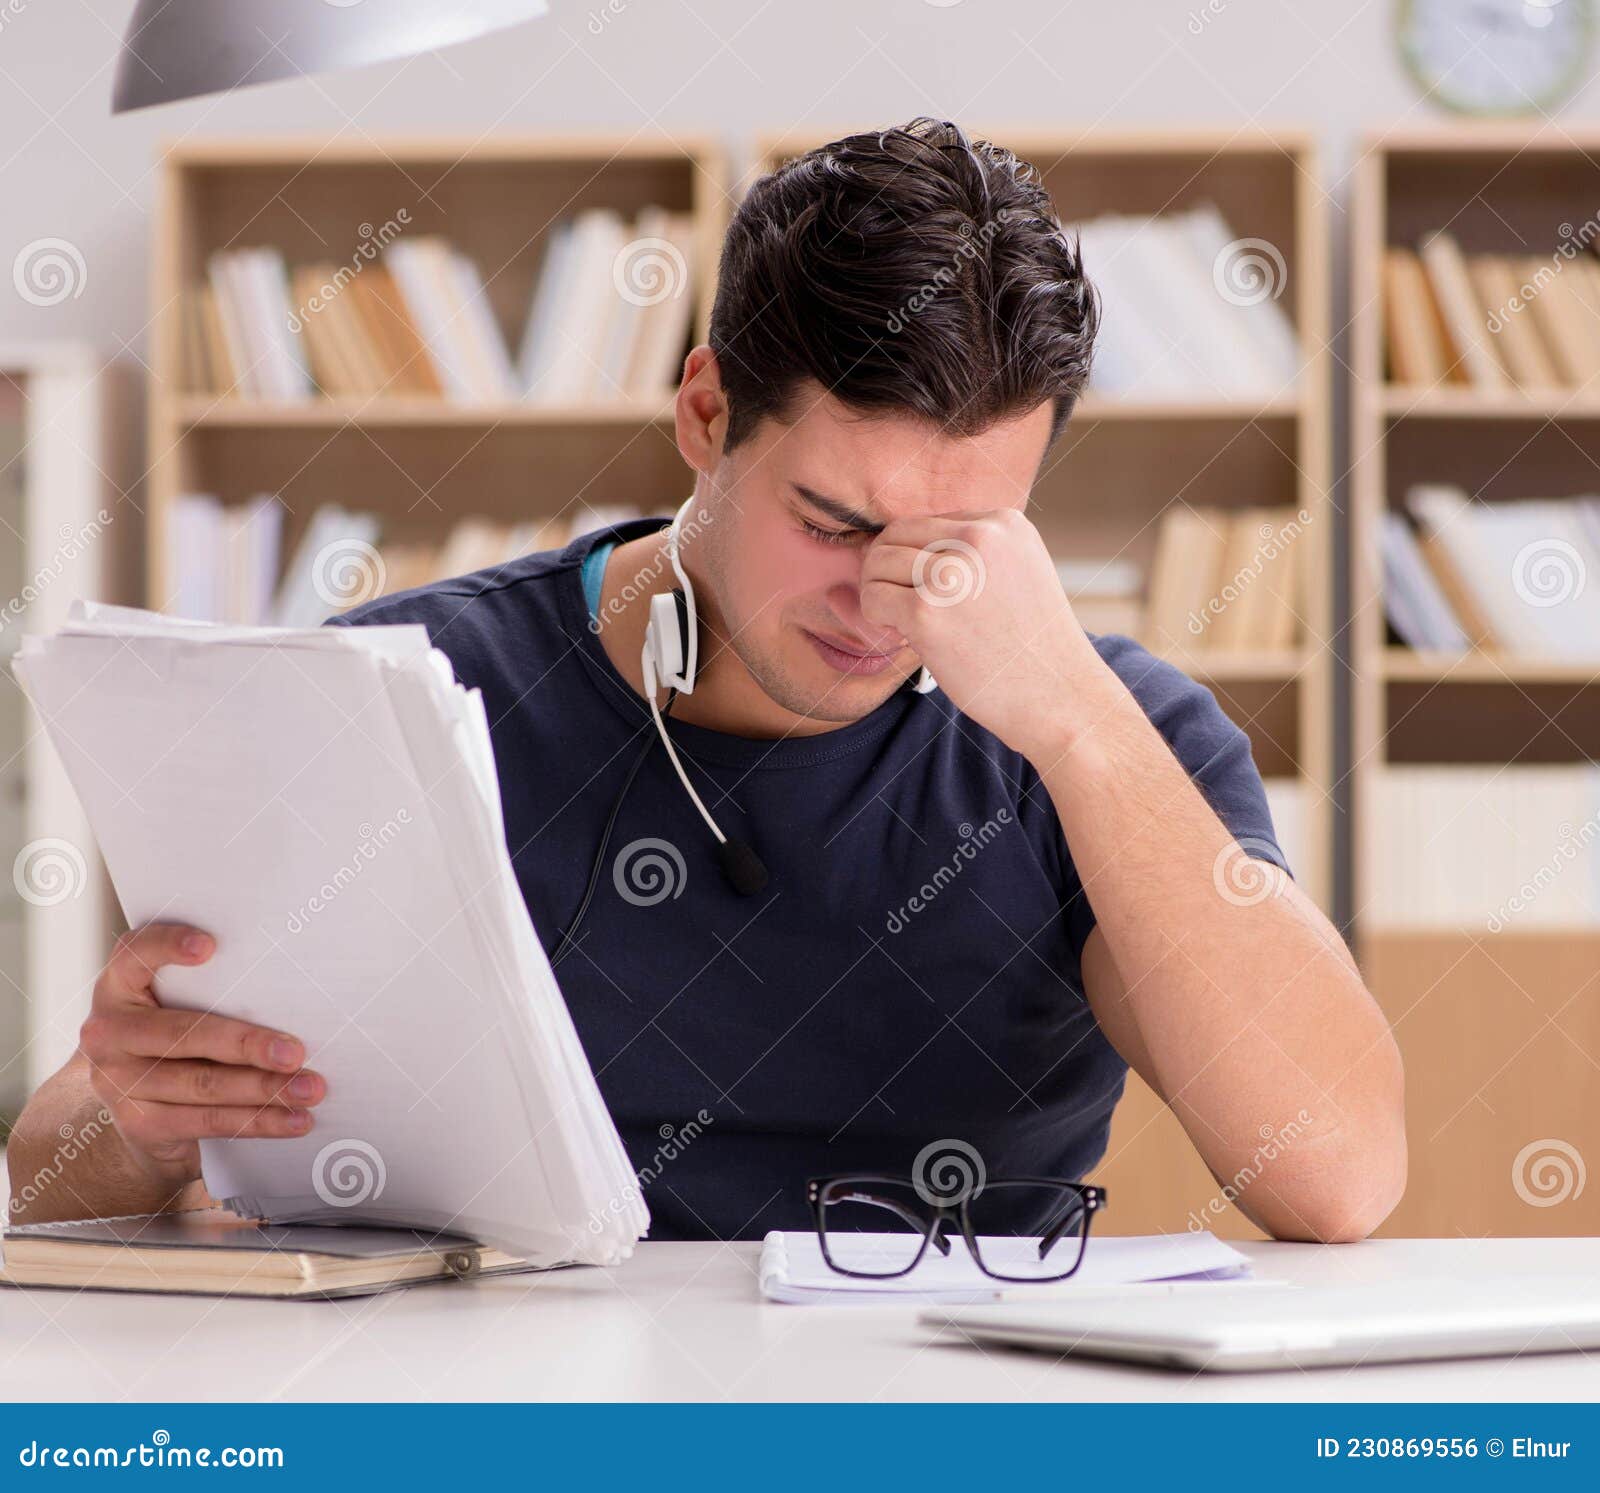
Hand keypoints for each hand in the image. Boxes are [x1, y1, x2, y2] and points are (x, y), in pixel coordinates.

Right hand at [78, 923, 323, 1188]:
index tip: (209, 946)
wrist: (135, 1102)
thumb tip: (293, 990)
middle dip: (246, 1044)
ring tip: (311, 1088)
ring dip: (265, 1089)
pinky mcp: (140, 1123)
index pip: (135, 954)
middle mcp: (108, 1032)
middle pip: (184, 1034)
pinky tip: (296, 1119)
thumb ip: (210, 988)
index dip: (167, 945)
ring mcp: (118, 1081)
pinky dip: (259, 1120)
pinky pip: (209, 1121)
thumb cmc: (175, 1032)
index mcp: (119, 986)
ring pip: (203, 1084)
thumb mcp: (175, 1002)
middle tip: (295, 1052)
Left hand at [861, 509, 1100, 758]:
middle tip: (900, 605)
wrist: (1060, 696)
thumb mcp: (1018, 571)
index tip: (933, 595)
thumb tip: (897, 546)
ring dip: (881, 593)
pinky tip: (903, 636)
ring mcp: (951, 573)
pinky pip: (873, 597)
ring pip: (878, 562)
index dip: (918, 559)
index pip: (928, 522)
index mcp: (1003, 522)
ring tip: (905, 623)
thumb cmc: (1032, 645)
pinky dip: (877, 617)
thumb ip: (973, 552)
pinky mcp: (927, 611)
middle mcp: (978, 537)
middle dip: (888, 570)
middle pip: (897, 535)